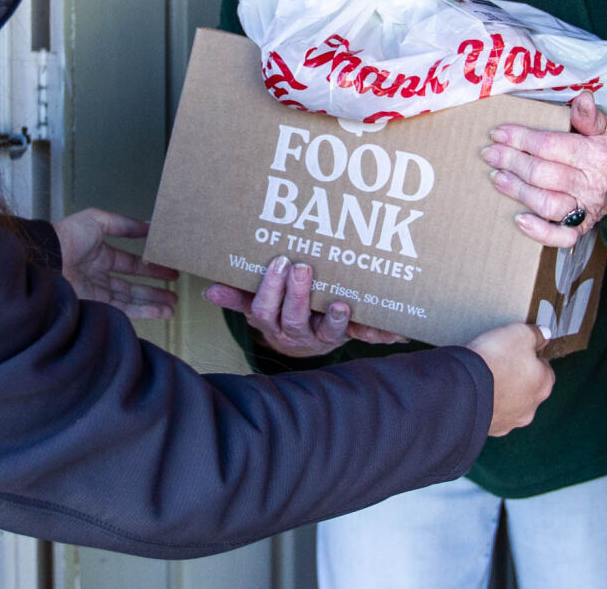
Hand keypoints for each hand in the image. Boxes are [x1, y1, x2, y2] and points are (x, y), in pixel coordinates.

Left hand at [52, 208, 178, 319]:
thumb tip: (150, 225)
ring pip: (131, 300)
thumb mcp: (99, 220)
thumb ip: (125, 225)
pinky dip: (143, 312)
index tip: (170, 269)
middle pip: (133, 285)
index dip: (151, 267)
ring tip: (172, 307)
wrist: (47, 258)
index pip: (131, 264)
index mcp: (101, 255)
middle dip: (154, 289)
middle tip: (175, 293)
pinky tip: (160, 312)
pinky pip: (124, 310)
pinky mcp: (95, 306)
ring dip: (152, 303)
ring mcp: (97, 293)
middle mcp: (100, 276)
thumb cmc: (69, 236)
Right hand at [202, 256, 406, 357]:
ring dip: (336, 320)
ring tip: (342, 304)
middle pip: (294, 319)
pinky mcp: (348, 337)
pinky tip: (397, 331)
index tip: (279, 263)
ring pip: (327, 333)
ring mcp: (323, 337)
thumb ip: (238, 297)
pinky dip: (380, 333)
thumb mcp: (258, 305)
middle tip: (303, 267)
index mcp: (273, 323)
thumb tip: (210, 290)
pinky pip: (364, 336)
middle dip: (298, 295)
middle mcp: (296, 334)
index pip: (264, 310)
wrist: (306, 343)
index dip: (271, 290)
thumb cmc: (280, 313)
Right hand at [464, 322, 555, 435]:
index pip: (545, 369)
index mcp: (543, 383)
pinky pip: (492, 415)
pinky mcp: (492, 429)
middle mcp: (531, 407)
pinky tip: (475, 394)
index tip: (516, 351)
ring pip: (511, 405)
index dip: (531, 358)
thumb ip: (535, 334)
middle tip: (498, 364)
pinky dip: (486, 405)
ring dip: (501, 394)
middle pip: (528, 389)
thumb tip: (544, 334)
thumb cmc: (494, 360)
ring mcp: (511, 421)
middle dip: (517, 378)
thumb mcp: (518, 333)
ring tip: (484, 380)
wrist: (464, 390)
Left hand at [480, 91, 606, 248]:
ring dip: (518, 192)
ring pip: (547, 204)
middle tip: (490, 153)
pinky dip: (541, 232)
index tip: (499, 133)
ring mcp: (589, 208)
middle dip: (512, 162)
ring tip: (497, 177)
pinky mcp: (587, 225)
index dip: (521, 139)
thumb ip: (592, 116)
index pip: (550, 147)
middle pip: (543, 175)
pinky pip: (563, 236)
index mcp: (598, 156)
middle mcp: (592, 184)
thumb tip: (581, 99)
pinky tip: (520, 219)